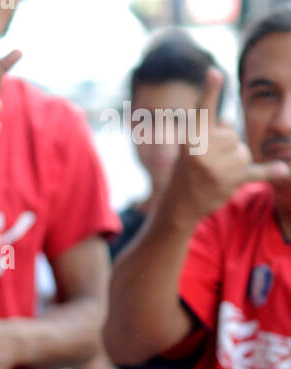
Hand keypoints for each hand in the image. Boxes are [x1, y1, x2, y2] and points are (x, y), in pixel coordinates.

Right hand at [166, 68, 289, 225]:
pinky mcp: (231, 181)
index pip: (204, 110)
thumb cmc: (188, 166)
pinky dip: (270, 171)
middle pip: (233, 135)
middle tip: (210, 161)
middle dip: (227, 147)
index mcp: (193, 137)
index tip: (215, 72)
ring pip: (243, 152)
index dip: (211, 90)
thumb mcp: (192, 142)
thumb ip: (212, 126)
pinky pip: (256, 172)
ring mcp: (218, 166)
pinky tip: (284, 170)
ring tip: (217, 173)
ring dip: (235, 162)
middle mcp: (203, 150)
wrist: (181, 203)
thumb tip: (230, 122)